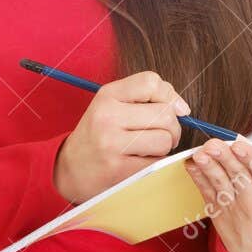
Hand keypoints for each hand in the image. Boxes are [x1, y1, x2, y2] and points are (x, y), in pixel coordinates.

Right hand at [53, 70, 189, 204]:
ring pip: (164, 140)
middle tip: (163, 135)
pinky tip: (141, 161)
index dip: (170, 95)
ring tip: (149, 149)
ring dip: (164, 147)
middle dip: (173, 127)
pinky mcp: (118, 169)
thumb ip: (145, 96)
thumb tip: (183, 108)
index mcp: (107, 95)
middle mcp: (107, 116)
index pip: (150, 82)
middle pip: (164, 114)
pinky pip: (157, 162)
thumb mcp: (112, 105)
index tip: (175, 109)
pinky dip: (156, 163)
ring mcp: (111, 143)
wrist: (69, 169)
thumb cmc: (99, 134)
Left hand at [186, 137, 251, 251]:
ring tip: (202, 153)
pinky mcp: (218, 214)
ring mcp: (237, 212)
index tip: (240, 144)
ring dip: (210, 168)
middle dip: (227, 160)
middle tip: (215, 144)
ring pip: (222, 186)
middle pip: (242, 179)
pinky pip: (207, 194)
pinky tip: (193, 163)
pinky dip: (198, 178)